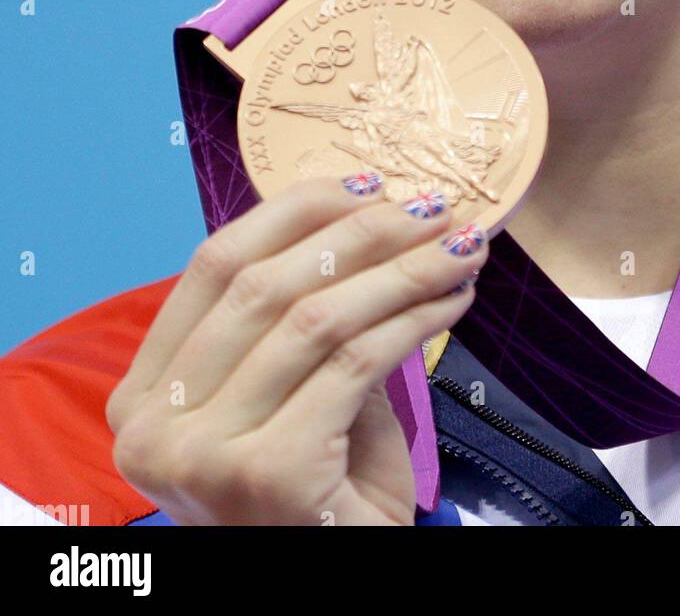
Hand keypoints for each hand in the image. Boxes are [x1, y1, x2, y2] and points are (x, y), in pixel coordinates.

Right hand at [106, 174, 486, 524]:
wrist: (334, 588)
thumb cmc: (316, 496)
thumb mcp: (287, 396)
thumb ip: (299, 318)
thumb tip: (367, 211)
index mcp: (142, 396)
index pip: (212, 267)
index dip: (291, 212)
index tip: (362, 183)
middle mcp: (154, 427)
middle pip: (265, 285)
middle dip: (359, 233)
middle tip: (429, 208)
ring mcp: (203, 455)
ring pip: (317, 318)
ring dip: (402, 269)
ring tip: (457, 247)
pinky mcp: (268, 474)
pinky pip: (356, 362)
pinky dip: (414, 318)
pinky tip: (453, 301)